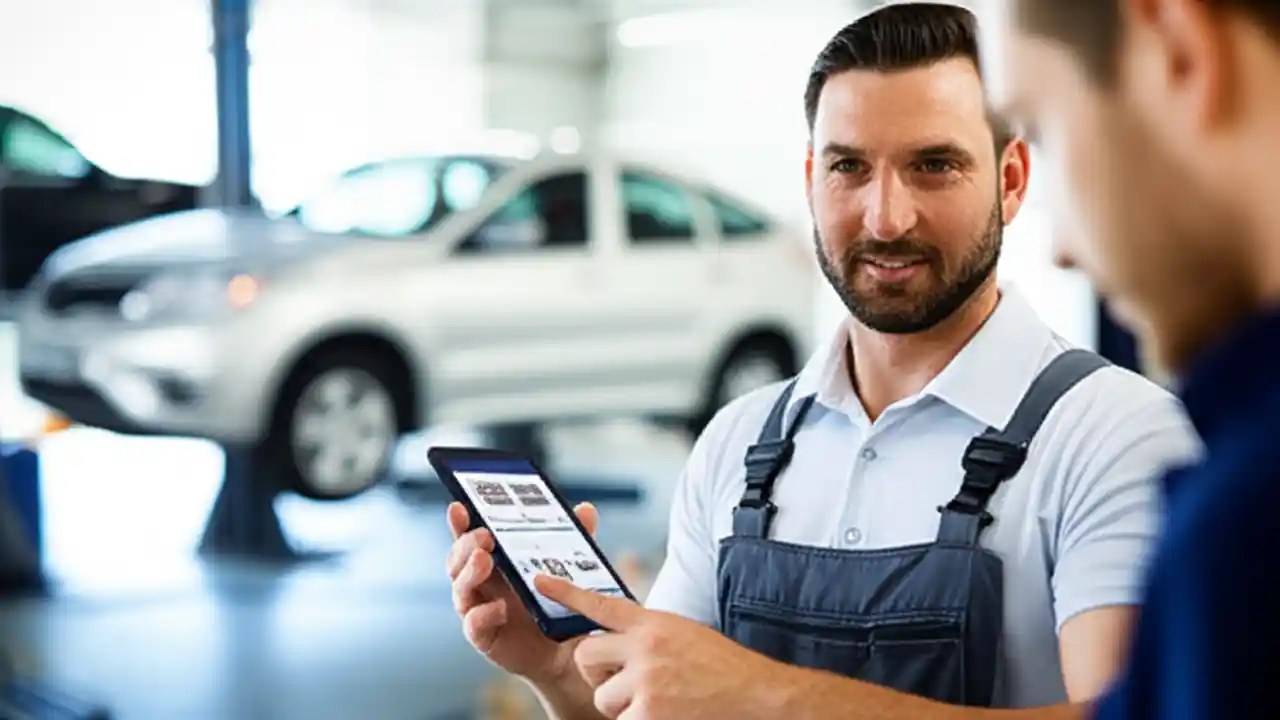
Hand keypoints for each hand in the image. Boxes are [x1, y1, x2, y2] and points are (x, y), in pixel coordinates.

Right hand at [446, 501, 598, 684]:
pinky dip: (483, 614)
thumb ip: (573, 539)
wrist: (565, 649)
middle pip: (458, 560)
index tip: (460, 507)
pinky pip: (474, 624)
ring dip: (469, 572)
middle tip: (483, 535)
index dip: (460, 523)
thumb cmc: (557, 601)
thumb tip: (585, 509)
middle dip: (466, 544)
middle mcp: (479, 583)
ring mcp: (478, 609)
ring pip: (461, 589)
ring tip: (484, 559)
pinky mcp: (484, 637)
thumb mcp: (567, 567)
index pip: (469, 537)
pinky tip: (500, 608)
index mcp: (493, 560)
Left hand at [535, 575, 793, 719]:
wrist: (758, 696)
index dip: (565, 592)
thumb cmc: (723, 669)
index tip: (540, 581)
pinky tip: (669, 715)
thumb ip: (648, 637)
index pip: (600, 604)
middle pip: (586, 656)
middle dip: (600, 674)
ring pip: (603, 697)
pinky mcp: (648, 715)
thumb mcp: (684, 635)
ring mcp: (645, 682)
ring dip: (624, 707)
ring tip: (662, 702)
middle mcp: (645, 647)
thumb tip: (616, 648)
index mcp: (655, 623)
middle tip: (628, 682)